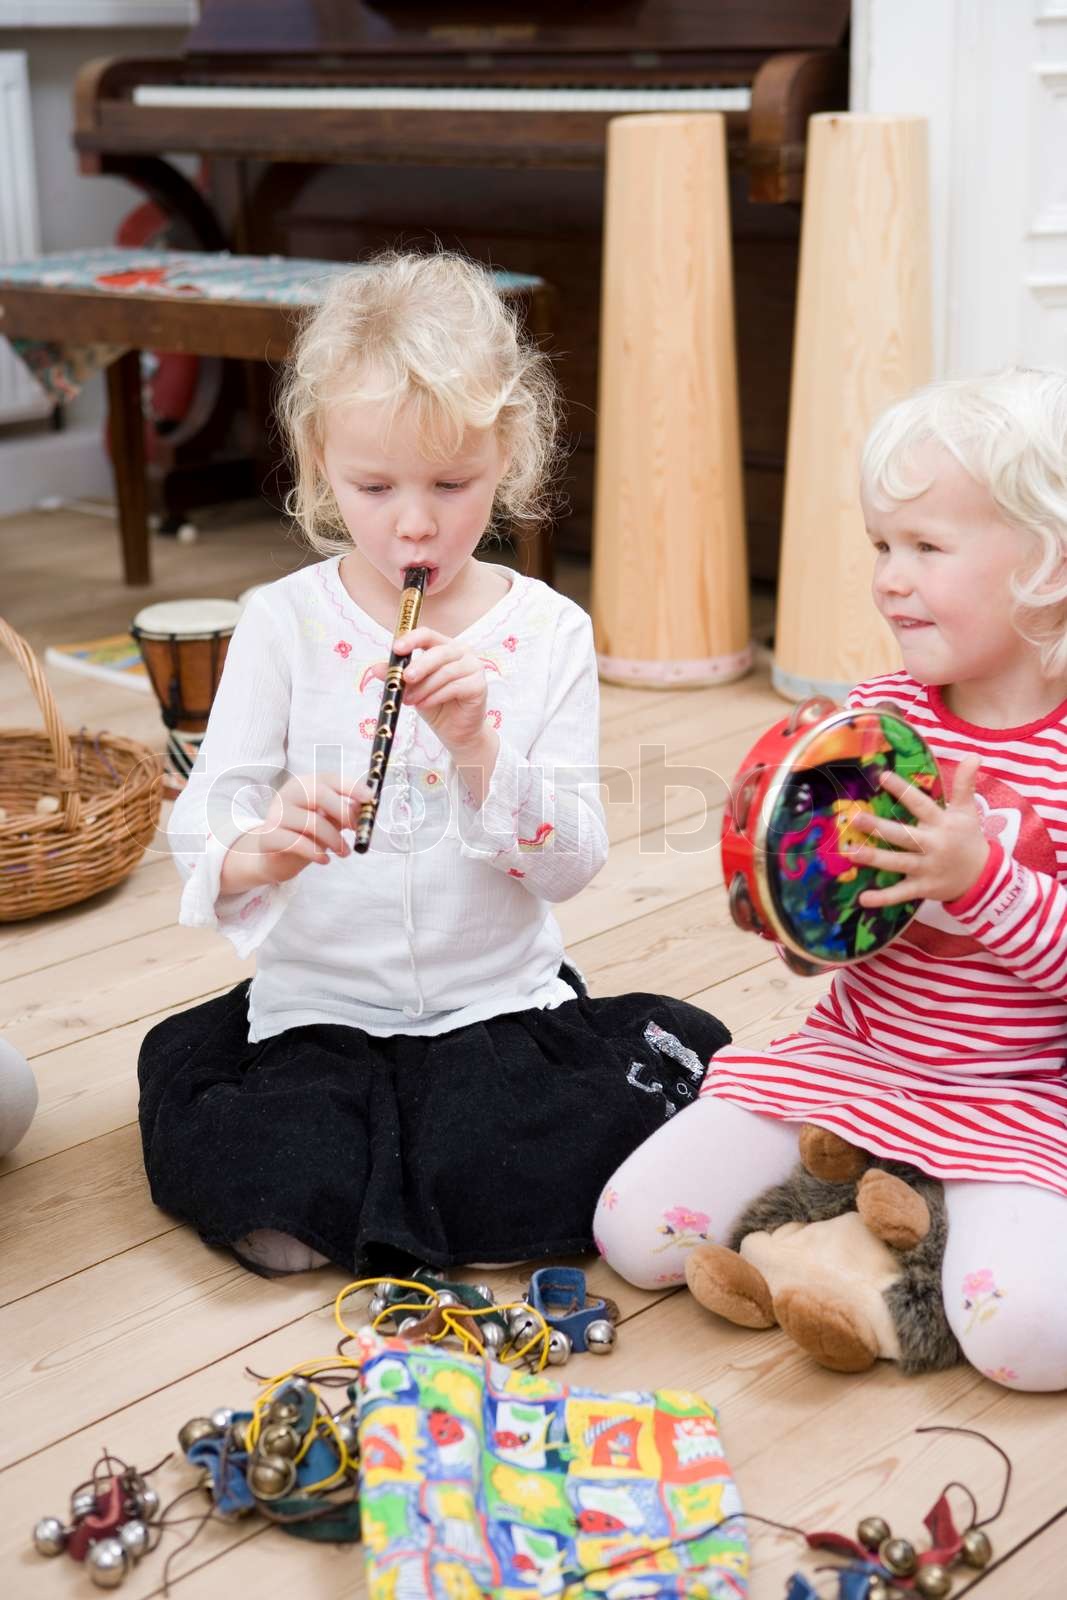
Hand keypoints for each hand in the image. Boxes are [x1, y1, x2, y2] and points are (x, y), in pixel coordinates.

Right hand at [219, 771, 371, 893]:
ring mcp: (275, 814)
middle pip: (318, 794)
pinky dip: (316, 853)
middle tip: (357, 830)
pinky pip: (296, 843)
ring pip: (311, 822)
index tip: (370, 798)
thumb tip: (365, 807)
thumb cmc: (303, 835)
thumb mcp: (326, 821)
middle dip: (343, 812)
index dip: (351, 786)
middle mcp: (288, 795)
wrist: (272, 858)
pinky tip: (324, 861)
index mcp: (303, 785)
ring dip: (335, 840)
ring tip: (345, 853)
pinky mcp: (268, 836)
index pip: (329, 779)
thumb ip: (342, 813)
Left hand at [369, 626, 490, 759]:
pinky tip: (424, 704)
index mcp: (444, 646)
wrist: (455, 731)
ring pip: (446, 672)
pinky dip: (436, 696)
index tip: (396, 649)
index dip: (412, 639)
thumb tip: (375, 669)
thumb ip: (396, 676)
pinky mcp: (479, 685)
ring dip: (424, 687)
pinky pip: (455, 687)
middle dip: (419, 666)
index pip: (428, 634)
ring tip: (410, 700)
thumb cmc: (435, 705)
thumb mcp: (411, 688)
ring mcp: (473, 667)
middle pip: (439, 652)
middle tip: (404, 678)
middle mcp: (461, 652)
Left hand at [843, 755, 989, 906]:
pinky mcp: (923, 888)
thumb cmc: (967, 838)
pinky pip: (901, 894)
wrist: (983, 877)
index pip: (920, 804)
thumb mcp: (968, 811)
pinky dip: (883, 898)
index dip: (902, 790)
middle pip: (904, 835)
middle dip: (880, 827)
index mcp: (942, 823)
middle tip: (856, 818)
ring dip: (876, 859)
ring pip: (899, 863)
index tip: (881, 775)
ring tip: (852, 853)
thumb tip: (973, 755)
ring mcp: (927, 868)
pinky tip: (863, 899)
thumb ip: (964, 784)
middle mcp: (933, 845)